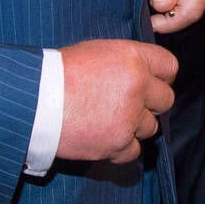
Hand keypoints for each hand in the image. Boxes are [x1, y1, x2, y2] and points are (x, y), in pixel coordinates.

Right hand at [56, 39, 176, 163]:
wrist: (34, 101)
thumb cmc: (58, 73)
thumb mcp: (96, 51)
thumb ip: (125, 62)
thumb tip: (143, 73)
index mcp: (133, 57)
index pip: (170, 66)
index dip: (161, 77)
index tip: (153, 84)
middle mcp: (137, 85)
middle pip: (166, 100)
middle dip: (150, 104)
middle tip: (129, 105)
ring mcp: (130, 116)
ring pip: (150, 127)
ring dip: (134, 127)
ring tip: (108, 120)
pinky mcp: (119, 143)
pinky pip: (134, 151)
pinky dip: (121, 148)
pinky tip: (104, 138)